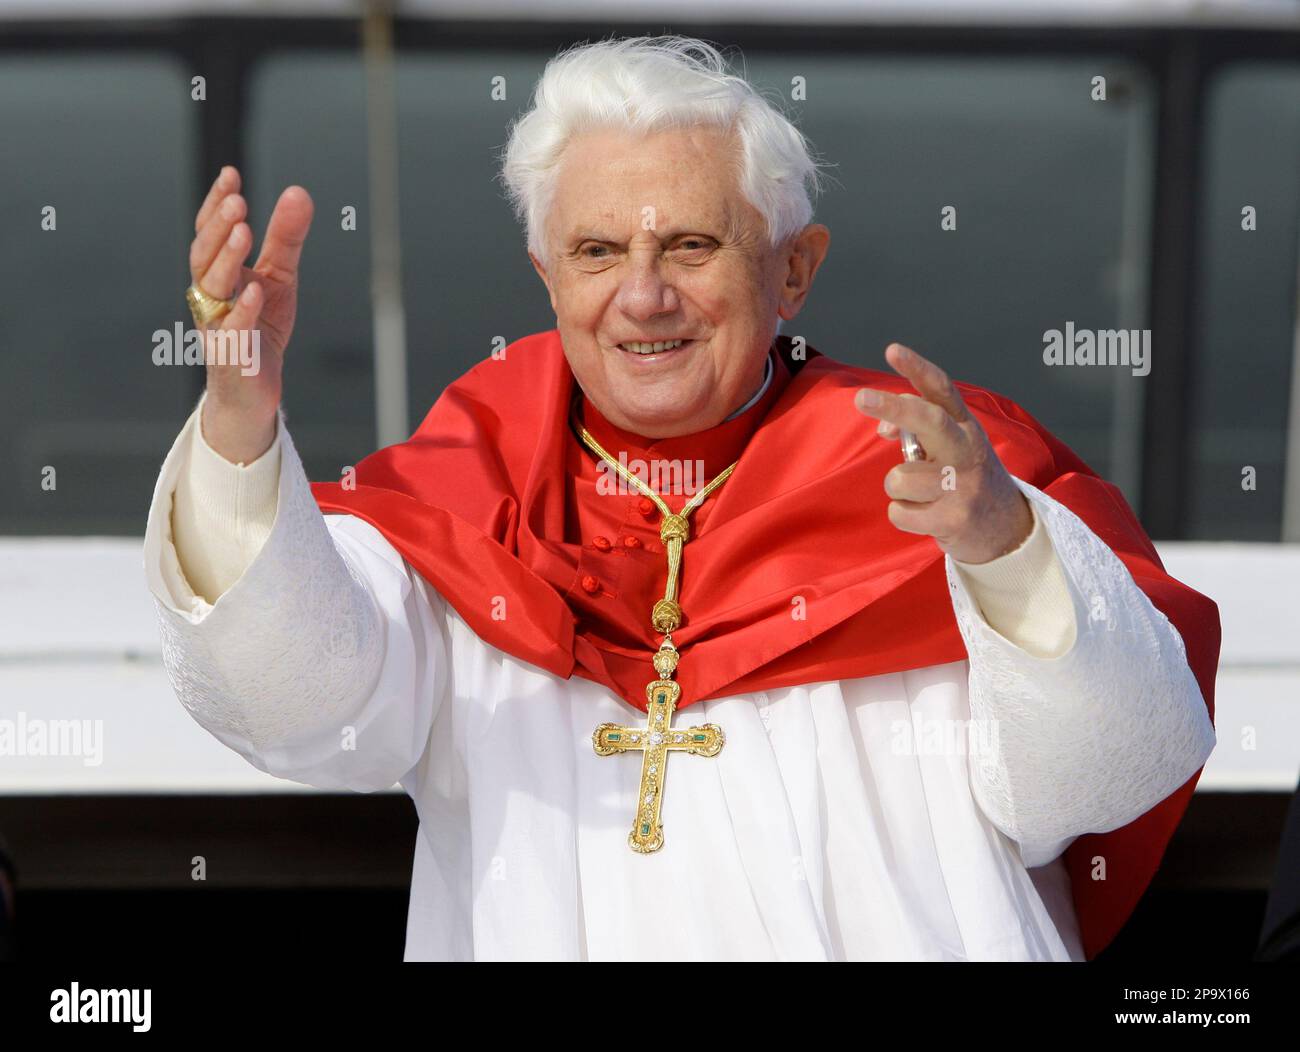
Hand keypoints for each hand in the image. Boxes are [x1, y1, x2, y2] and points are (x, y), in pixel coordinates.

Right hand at [188, 166, 313, 462]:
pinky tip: (256, 289)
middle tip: (237, 201)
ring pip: (212, 289)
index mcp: (216, 274)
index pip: (209, 233)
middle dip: (218, 227)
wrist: (255, 388)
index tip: (231, 174)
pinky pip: (233, 331)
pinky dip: (242, 309)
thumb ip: (285, 238)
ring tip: (243, 232)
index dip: (215, 204)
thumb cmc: (261, 327)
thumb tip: (299, 192)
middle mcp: (209, 296)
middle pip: (204, 256)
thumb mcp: (279, 277)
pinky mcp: (232, 356)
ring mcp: (217, 326)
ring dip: (226, 259)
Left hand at [854, 343, 1032, 564]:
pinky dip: (904, 516)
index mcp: (964, 427)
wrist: (1007, 527)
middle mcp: (967, 450)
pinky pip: (900, 513)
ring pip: (899, 478)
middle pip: (929, 421)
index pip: (941, 390)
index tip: (892, 350)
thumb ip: (916, 431)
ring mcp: (963, 486)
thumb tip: (883, 427)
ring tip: (923, 495)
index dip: (917, 369)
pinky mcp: (955, 519)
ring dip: (898, 489)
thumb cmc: (964, 478)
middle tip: (860, 397)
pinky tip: (927, 515)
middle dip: (893, 407)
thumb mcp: (949, 448)